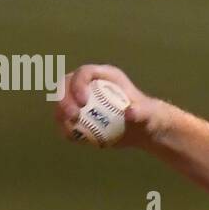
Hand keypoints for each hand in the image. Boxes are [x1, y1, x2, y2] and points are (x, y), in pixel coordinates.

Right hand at [53, 64, 174, 149]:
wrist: (143, 129)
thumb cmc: (147, 115)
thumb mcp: (147, 113)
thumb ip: (140, 112)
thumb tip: (129, 113)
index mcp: (106, 76)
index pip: (84, 72)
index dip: (78, 84)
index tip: (83, 102)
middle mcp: (90, 84)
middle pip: (66, 85)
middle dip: (64, 99)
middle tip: (73, 116)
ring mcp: (83, 99)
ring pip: (62, 102)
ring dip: (61, 115)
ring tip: (71, 129)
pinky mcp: (81, 115)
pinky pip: (66, 119)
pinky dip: (65, 128)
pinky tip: (72, 137)